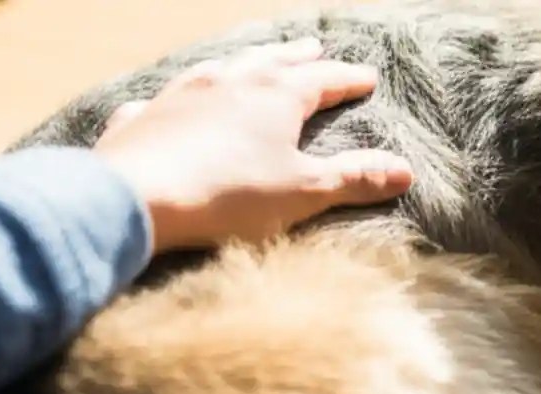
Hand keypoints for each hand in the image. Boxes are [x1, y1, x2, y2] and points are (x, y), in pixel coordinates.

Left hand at [94, 38, 412, 255]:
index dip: (347, 79)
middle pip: (271, 61)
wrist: (135, 200)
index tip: (367, 76)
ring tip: (252, 63)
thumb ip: (354, 178)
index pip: (322, 79)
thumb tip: (404, 170)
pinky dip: (178, 99)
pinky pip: (165, 99)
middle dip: (296, 56)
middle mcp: (229, 82)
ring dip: (242, 64)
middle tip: (313, 47)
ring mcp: (180, 94)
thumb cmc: (228, 194)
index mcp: (275, 95)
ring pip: (220, 69)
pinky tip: (170, 102)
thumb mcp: (304, 192)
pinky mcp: (143, 118)